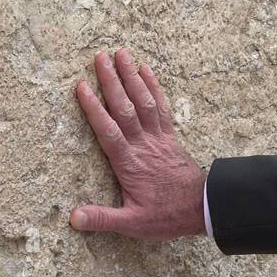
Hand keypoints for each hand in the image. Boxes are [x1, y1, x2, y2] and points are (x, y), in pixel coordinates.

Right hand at [70, 48, 206, 239]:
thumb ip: (103, 219)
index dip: (94, 108)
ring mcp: (158, 138)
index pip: (108, 130)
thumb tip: (73, 219)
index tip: (81, 87)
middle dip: (112, 81)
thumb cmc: (167, 216)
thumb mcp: (133, 223)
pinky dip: (154, 87)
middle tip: (99, 56)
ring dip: (132, 77)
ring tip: (121, 53)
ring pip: (144, 102)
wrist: (204, 208)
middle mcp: (143, 145)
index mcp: (129, 163)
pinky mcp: (170, 136)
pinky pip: (161, 107)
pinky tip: (146, 70)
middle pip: (125, 108)